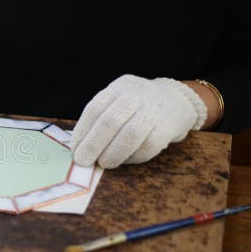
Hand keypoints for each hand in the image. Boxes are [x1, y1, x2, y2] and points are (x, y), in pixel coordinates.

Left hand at [71, 75, 207, 168]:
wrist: (176, 101)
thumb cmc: (137, 106)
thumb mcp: (118, 101)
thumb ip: (100, 118)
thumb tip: (78, 146)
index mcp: (120, 87)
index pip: (96, 108)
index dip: (82, 131)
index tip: (74, 148)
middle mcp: (137, 95)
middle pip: (111, 121)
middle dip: (93, 144)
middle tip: (83, 161)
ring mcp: (154, 111)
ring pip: (130, 134)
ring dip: (112, 153)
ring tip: (103, 164)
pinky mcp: (167, 128)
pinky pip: (148, 146)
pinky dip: (132, 157)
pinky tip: (124, 160)